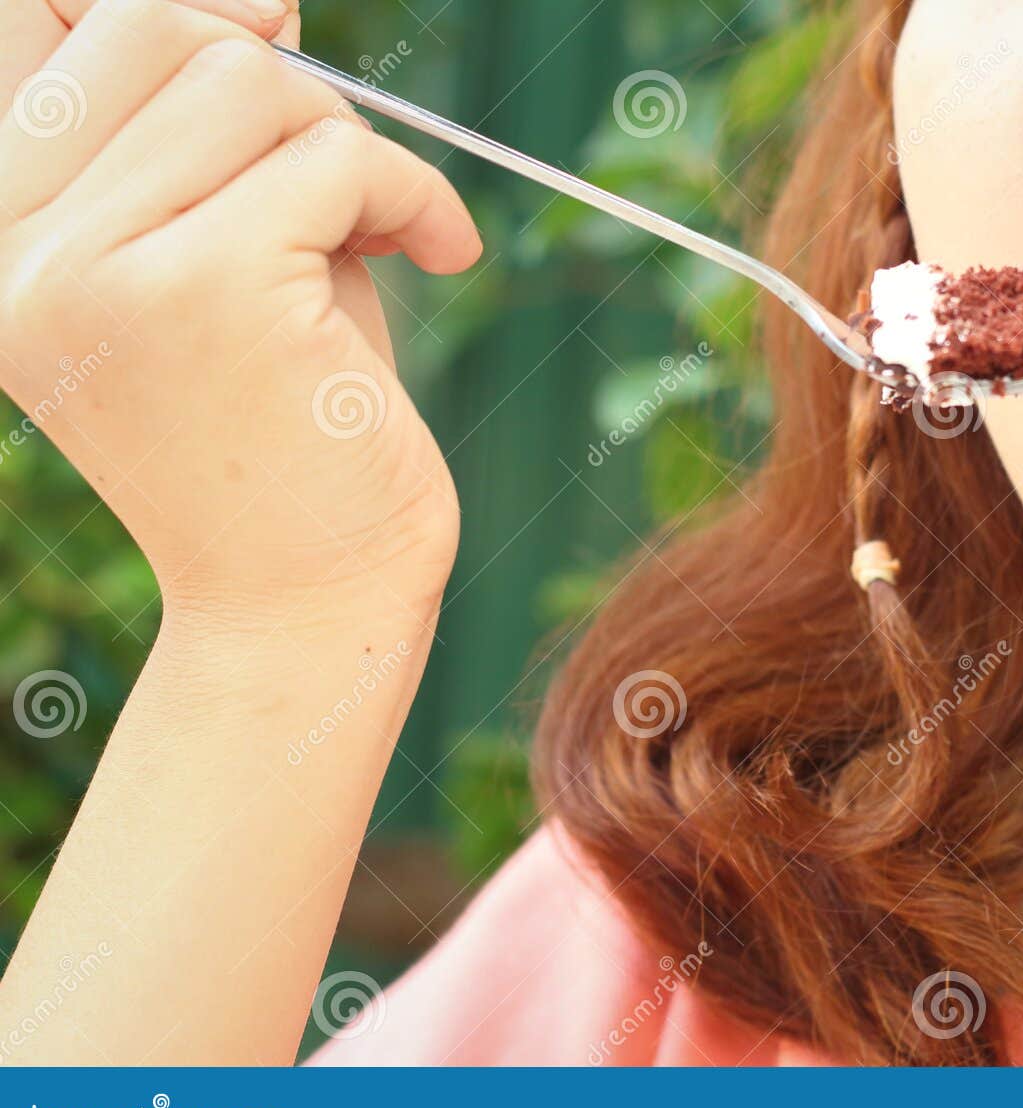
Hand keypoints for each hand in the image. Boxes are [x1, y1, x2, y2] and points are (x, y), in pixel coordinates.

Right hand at [0, 0, 481, 613]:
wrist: (312, 595)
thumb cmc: (283, 421)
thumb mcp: (225, 245)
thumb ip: (214, 132)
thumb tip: (261, 0)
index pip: (33, 14)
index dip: (159, 2)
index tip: (266, 33)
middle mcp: (8, 245)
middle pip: (148, 21)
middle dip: (280, 81)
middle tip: (342, 173)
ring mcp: (92, 269)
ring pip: (244, 78)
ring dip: (346, 142)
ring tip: (380, 228)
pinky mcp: (203, 293)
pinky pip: (336, 155)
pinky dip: (412, 190)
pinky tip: (442, 252)